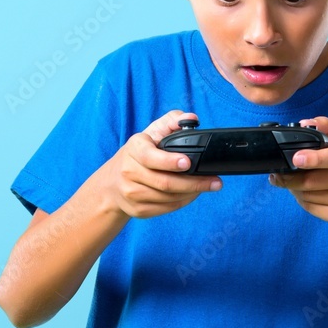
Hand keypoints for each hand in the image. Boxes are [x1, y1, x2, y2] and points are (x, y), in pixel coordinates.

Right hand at [96, 110, 221, 219]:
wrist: (112, 182)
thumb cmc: (139, 153)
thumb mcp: (152, 132)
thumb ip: (173, 121)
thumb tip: (192, 118)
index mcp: (134, 150)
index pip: (150, 157)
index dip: (170, 161)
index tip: (188, 163)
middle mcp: (129, 172)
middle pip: (165, 183)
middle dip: (194, 183)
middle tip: (215, 182)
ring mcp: (132, 193)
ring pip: (168, 198)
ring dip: (192, 193)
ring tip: (208, 186)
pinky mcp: (137, 210)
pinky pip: (166, 209)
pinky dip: (183, 202)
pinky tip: (193, 194)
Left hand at [269, 116, 327, 227]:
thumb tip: (304, 123)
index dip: (315, 159)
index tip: (296, 159)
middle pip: (312, 181)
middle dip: (290, 178)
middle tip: (279, 174)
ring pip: (308, 195)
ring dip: (295, 188)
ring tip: (294, 182)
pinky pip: (311, 208)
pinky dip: (301, 200)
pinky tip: (304, 193)